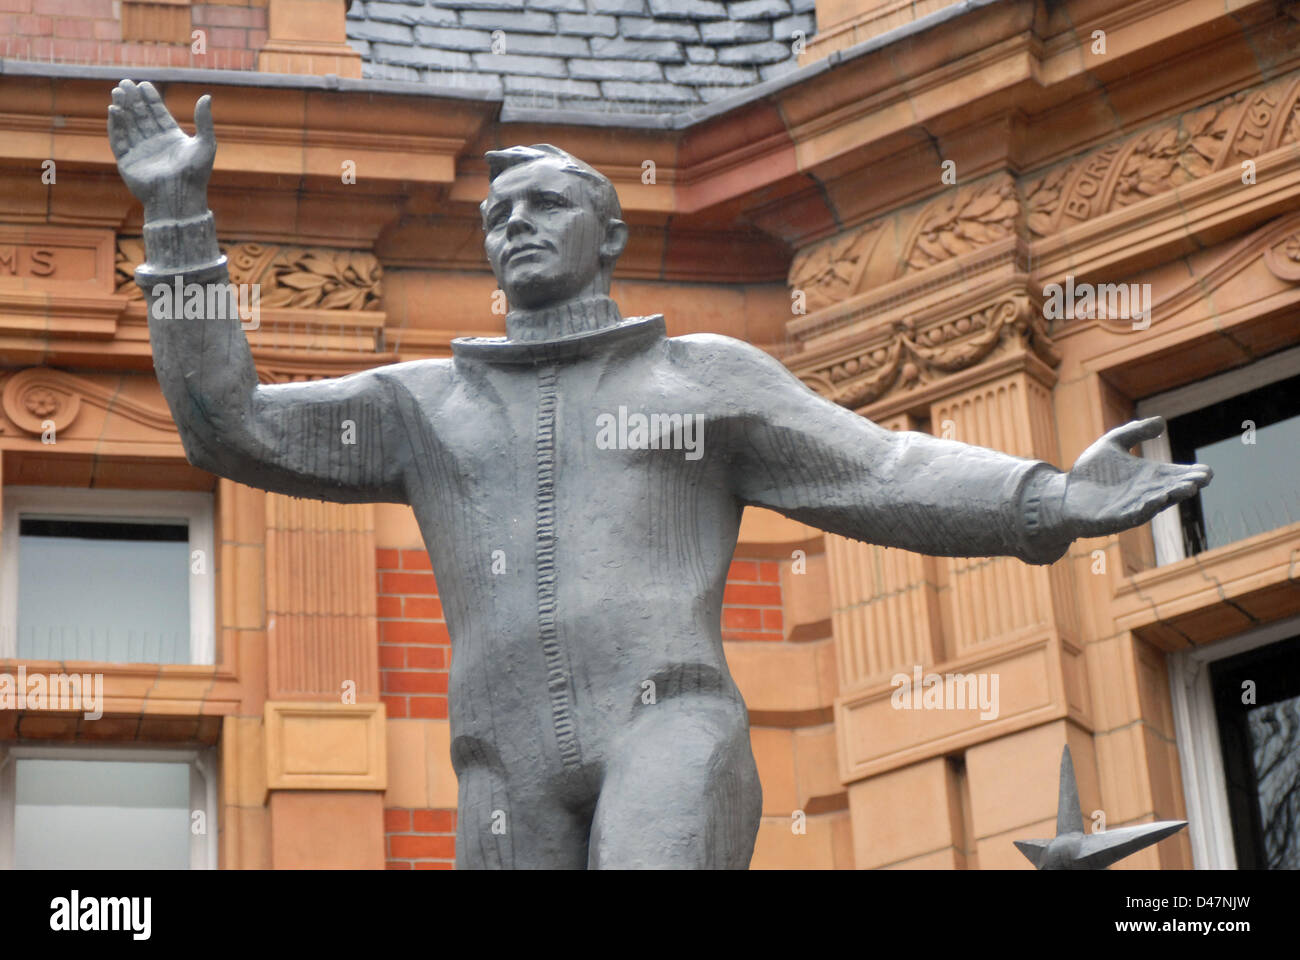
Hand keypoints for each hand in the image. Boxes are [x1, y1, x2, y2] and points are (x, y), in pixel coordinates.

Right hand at [108, 79, 214, 222]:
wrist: (179, 199)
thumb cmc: (195, 175)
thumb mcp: (205, 145)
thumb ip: (205, 121)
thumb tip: (207, 96)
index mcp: (171, 138)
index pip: (158, 114)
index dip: (150, 99)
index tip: (144, 84)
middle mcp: (154, 143)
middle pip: (141, 116)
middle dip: (133, 99)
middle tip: (125, 82)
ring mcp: (140, 152)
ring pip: (128, 124)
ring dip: (122, 108)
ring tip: (118, 91)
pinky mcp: (127, 161)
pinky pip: (118, 139)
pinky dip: (115, 125)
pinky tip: (114, 109)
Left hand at [1055, 416, 1211, 538]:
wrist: (1062, 494)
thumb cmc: (1090, 472)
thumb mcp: (1111, 444)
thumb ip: (1133, 432)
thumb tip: (1161, 422)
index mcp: (1148, 478)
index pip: (1176, 476)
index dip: (1192, 475)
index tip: (1206, 471)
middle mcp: (1144, 494)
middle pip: (1170, 490)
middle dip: (1185, 485)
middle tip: (1200, 480)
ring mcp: (1130, 508)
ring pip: (1155, 503)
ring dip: (1170, 496)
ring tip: (1186, 489)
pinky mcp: (1114, 519)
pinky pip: (1132, 515)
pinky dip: (1144, 509)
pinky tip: (1154, 502)